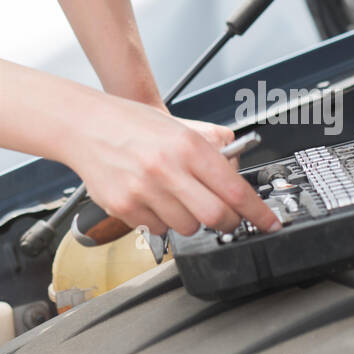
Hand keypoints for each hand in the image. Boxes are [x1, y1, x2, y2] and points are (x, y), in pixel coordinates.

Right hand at [65, 96, 279, 237]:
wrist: (84, 125)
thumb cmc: (130, 124)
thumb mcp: (177, 124)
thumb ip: (210, 144)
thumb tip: (237, 167)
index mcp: (186, 145)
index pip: (234, 188)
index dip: (257, 211)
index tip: (269, 222)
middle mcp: (167, 168)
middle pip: (217, 216)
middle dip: (227, 221)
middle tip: (225, 216)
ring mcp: (145, 190)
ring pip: (188, 227)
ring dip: (190, 219)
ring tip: (174, 197)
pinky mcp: (125, 207)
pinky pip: (158, 229)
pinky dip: (160, 220)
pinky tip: (150, 198)